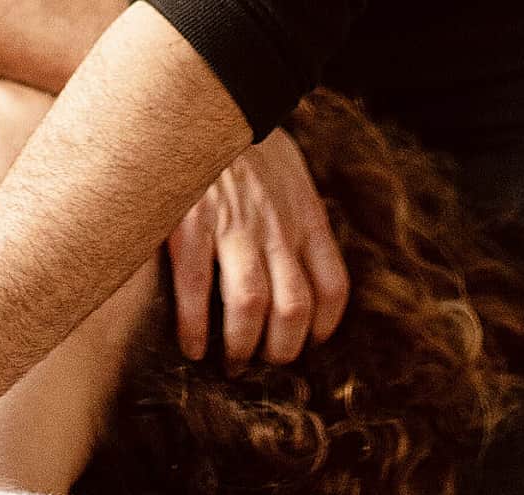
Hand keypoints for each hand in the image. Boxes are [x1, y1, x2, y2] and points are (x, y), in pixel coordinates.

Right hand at [166, 126, 348, 368]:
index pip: (332, 286)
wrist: (201, 101)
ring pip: (252, 304)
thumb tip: (299, 254)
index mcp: (305, 216)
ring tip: (229, 364)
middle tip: (262, 364)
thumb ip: (295, 212)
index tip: (307, 345)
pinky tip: (191, 346)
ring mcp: (234, 226)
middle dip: (282, 348)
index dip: (324, 328)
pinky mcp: (190, 225)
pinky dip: (196, 326)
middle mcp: (277, 226)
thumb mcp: (287, 171)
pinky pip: (198, 289)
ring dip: (242, 345)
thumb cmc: (240, 144)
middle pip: (296, 306)